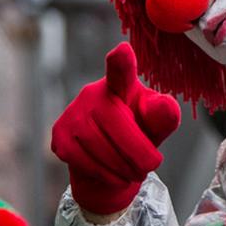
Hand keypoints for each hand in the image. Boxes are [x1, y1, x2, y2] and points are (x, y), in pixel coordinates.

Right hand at [50, 43, 179, 217]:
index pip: (120, 70)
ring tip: (134, 172)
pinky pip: (81, 159)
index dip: (121, 62)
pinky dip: (103, 173)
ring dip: (122, 167)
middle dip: (137, 152)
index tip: (123, 51)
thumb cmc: (137, 131)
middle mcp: (93, 93)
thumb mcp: (156, 124)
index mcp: (122, 84)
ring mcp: (72, 113)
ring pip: (98, 146)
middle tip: (150, 165)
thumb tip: (166, 106)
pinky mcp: (59, 134)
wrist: (111, 157)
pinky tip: (114, 174)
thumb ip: (163, 116)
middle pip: (117, 125)